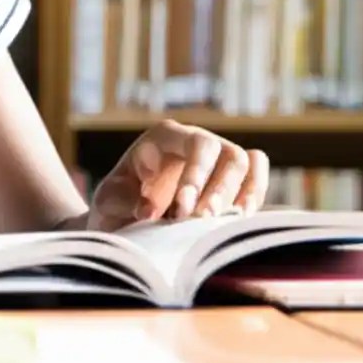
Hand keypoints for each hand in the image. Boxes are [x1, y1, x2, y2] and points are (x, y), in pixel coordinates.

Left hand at [86, 119, 269, 231]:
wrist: (122, 220)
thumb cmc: (115, 205)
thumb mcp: (107, 201)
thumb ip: (122, 201)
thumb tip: (149, 210)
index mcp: (164, 138)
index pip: (196, 144)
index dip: (197, 173)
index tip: (182, 210)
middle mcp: (195, 143)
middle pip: (228, 153)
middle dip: (219, 190)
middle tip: (202, 222)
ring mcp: (215, 160)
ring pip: (247, 164)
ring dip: (240, 195)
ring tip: (222, 224)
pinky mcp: (229, 183)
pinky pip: (256, 179)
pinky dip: (254, 197)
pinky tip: (239, 221)